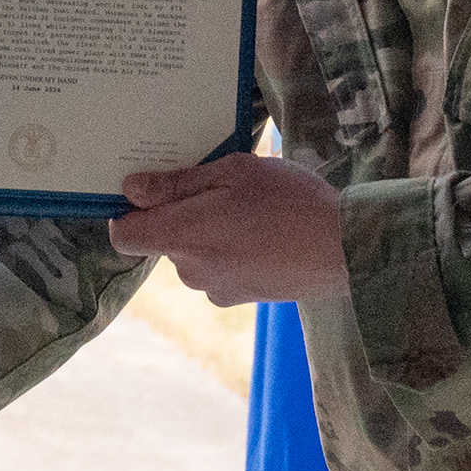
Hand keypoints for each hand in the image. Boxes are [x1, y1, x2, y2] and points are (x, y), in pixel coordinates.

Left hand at [109, 154, 345, 305]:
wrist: (345, 249)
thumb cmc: (289, 200)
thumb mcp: (234, 171)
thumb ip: (177, 183)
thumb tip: (131, 190)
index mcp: (182, 235)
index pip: (124, 236)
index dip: (128, 214)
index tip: (148, 192)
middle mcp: (191, 270)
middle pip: (164, 241)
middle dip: (182, 215)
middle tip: (221, 188)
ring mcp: (217, 290)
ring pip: (195, 254)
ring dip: (210, 233)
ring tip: (252, 210)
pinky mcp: (241, 299)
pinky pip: (220, 270)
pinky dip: (232, 252)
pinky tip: (265, 234)